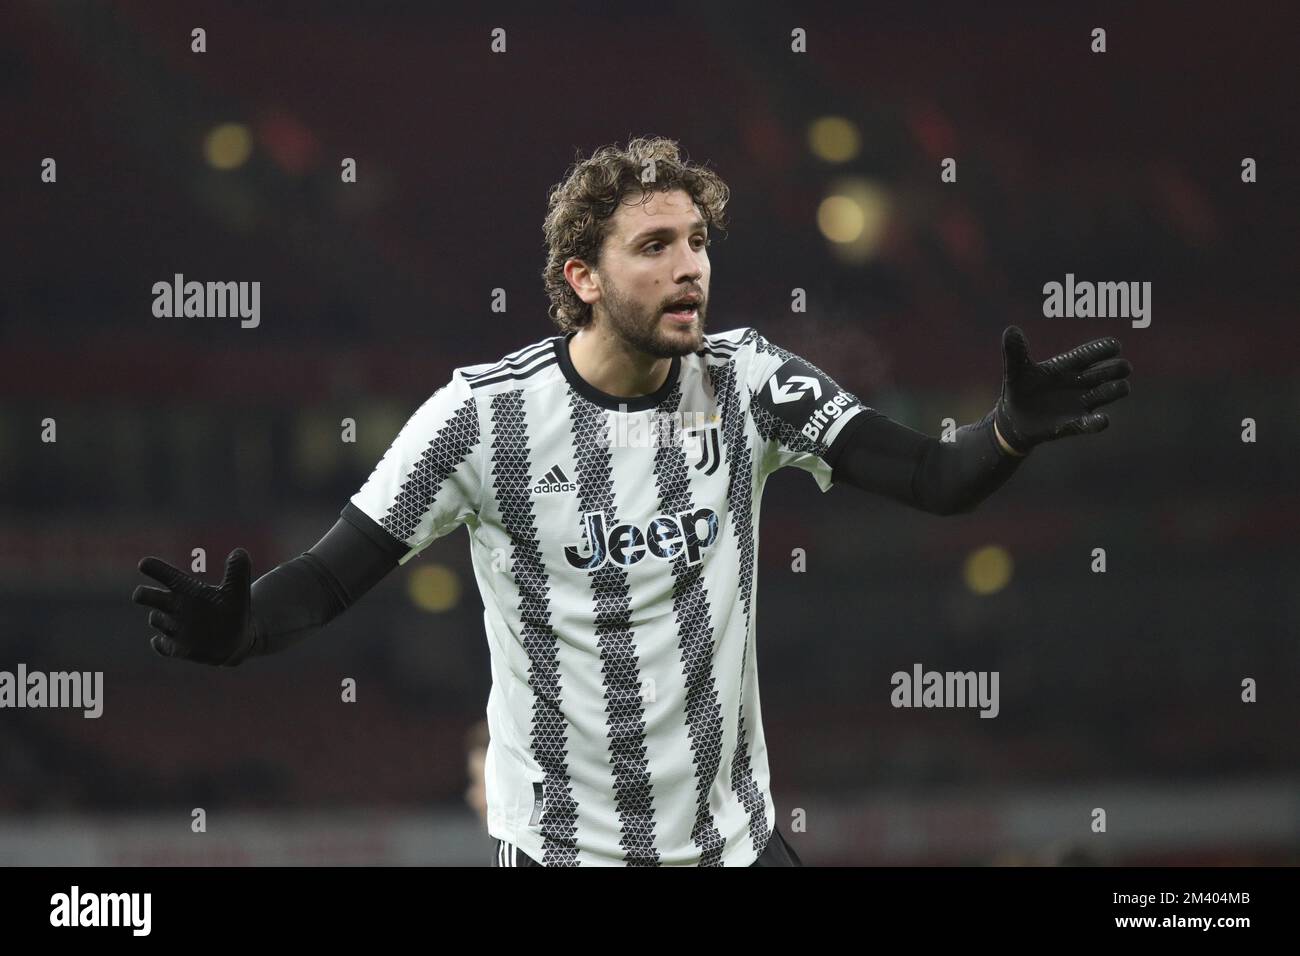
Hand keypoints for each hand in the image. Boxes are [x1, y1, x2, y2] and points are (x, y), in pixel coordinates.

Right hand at [131, 548, 256, 665]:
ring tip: (178, 619)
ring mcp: (174, 628)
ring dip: (161, 619)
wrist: (236, 640)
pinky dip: (161, 643)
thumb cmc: (232, 610)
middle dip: (144, 595)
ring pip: (156, 619)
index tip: (144, 563)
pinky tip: (163, 640)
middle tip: (140, 593)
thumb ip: (238, 570)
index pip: (167, 575)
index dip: (155, 568)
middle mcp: (176, 607)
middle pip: (149, 597)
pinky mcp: (177, 648)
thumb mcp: (238, 589)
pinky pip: (162, 645)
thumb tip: (239, 552)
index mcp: (187, 589)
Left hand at [993, 326, 1131, 454]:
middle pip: (1105, 373)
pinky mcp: (1072, 424)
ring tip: (1121, 386)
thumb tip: (1011, 330)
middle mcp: (1078, 383)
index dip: (1101, 349)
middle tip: (1123, 367)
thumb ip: (1015, 352)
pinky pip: (1088, 424)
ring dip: (1113, 391)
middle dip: (1115, 369)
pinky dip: (1095, 423)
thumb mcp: (1016, 370)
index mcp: (1066, 366)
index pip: (1088, 355)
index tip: (1115, 345)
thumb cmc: (1019, 388)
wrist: (1013, 418)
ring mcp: (1079, 403)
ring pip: (1105, 394)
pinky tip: (1102, 420)